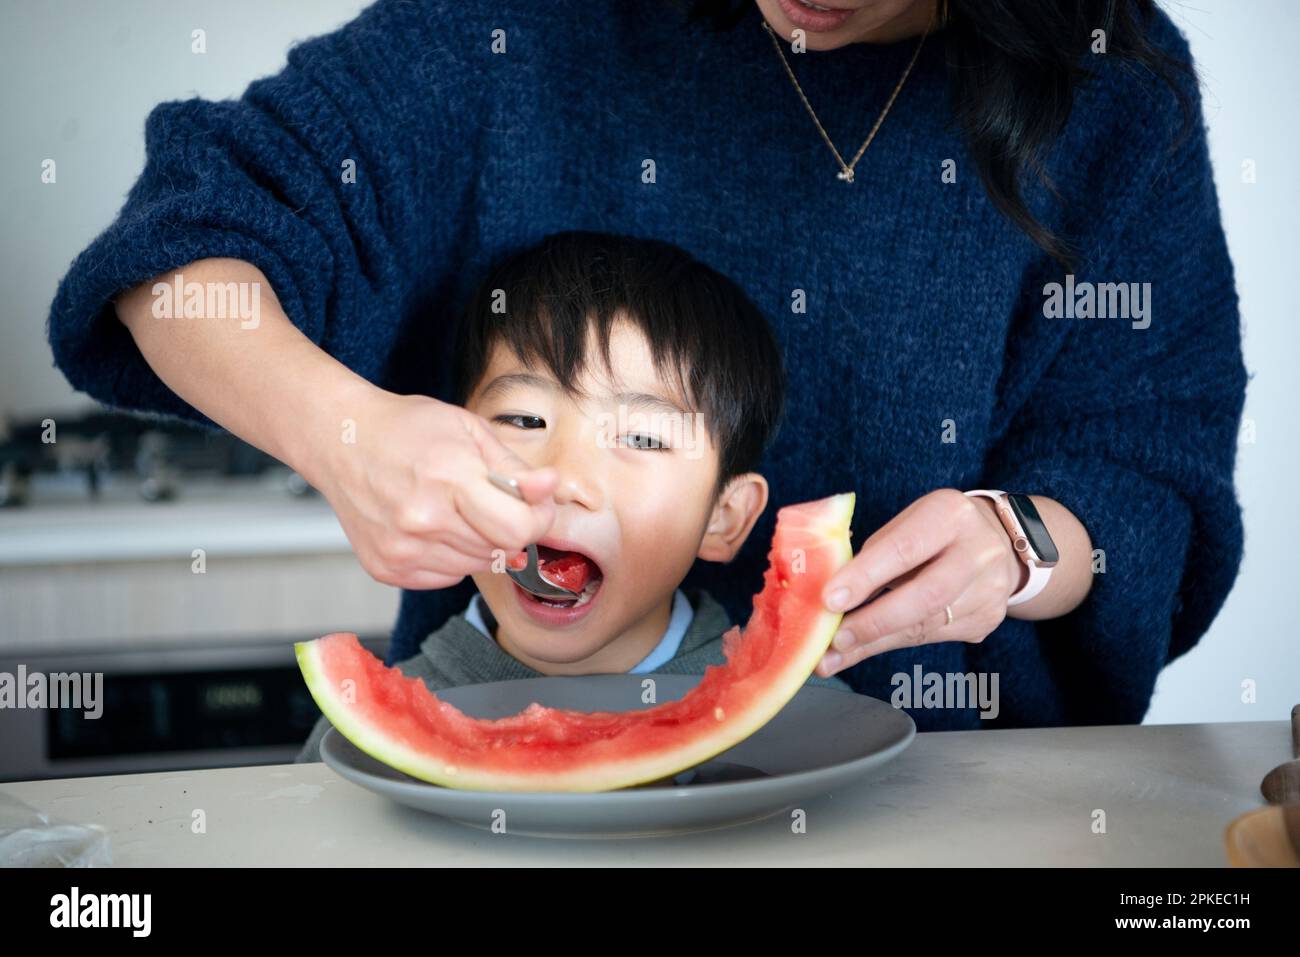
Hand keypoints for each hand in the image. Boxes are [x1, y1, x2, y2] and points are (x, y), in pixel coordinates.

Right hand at [305, 388, 559, 589]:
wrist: (341, 441)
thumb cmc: (407, 429)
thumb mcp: (470, 430)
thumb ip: (515, 466)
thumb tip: (549, 487)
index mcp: (449, 477)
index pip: (518, 529)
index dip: (537, 519)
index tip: (533, 504)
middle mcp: (423, 519)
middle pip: (501, 550)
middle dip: (508, 526)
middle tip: (488, 499)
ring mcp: (402, 549)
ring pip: (476, 566)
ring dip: (479, 542)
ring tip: (454, 507)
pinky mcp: (387, 568)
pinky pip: (447, 576)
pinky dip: (451, 555)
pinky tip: (433, 525)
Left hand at [814, 489, 1028, 677]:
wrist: (997, 541)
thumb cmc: (932, 532)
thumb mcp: (907, 525)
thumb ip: (874, 555)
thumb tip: (827, 597)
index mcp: (950, 514)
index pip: (905, 548)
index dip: (865, 576)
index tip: (829, 599)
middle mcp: (978, 551)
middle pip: (926, 595)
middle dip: (874, 621)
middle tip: (833, 640)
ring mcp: (989, 589)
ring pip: (926, 625)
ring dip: (875, 642)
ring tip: (834, 656)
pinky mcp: (986, 620)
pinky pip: (932, 637)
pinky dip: (891, 643)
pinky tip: (862, 649)